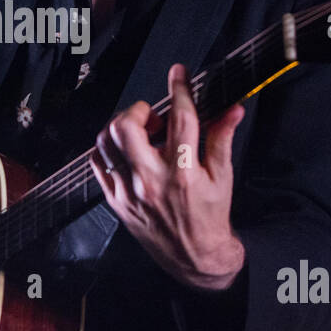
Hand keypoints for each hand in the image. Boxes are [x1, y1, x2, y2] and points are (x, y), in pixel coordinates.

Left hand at [89, 63, 246, 290]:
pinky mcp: (115, 201)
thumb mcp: (222, 176)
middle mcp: (152, 180)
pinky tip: (126, 151)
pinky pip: (98, 164)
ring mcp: (129, 192)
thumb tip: (232, 109)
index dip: (179, 89)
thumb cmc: (210, 215)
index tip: (178, 73)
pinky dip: (108, 150)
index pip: (179, 118)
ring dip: (121, 128)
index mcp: (183, 172)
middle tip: (154, 117)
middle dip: (139, 111)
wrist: (194, 257)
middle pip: (127, 127)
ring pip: (106, 142)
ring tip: (142, 134)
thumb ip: (222, 138)